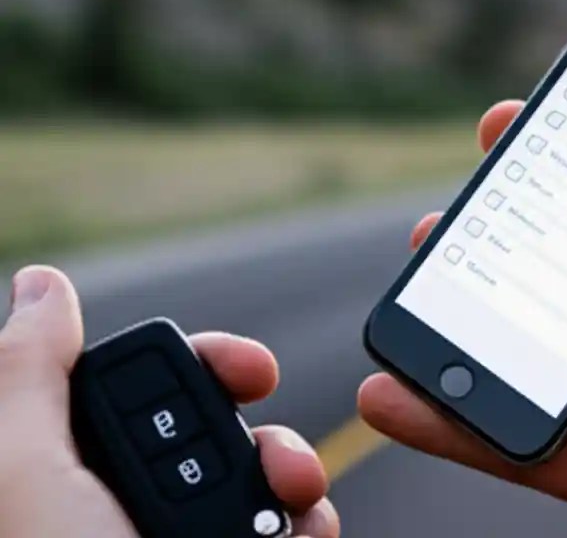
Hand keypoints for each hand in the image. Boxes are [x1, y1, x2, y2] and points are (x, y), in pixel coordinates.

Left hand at [0, 266, 338, 537]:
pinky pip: (291, 528)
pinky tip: (303, 531)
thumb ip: (29, 375)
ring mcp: (184, 534)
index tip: (258, 371)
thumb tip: (41, 283)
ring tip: (298, 502)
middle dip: (267, 431)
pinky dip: (309, 522)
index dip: (211, 365)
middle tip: (285, 463)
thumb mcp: (24, 476)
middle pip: (223, 429)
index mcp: (71, 467)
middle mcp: (125, 501)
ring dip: (298, 477)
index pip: (154, 386)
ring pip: (265, 480)